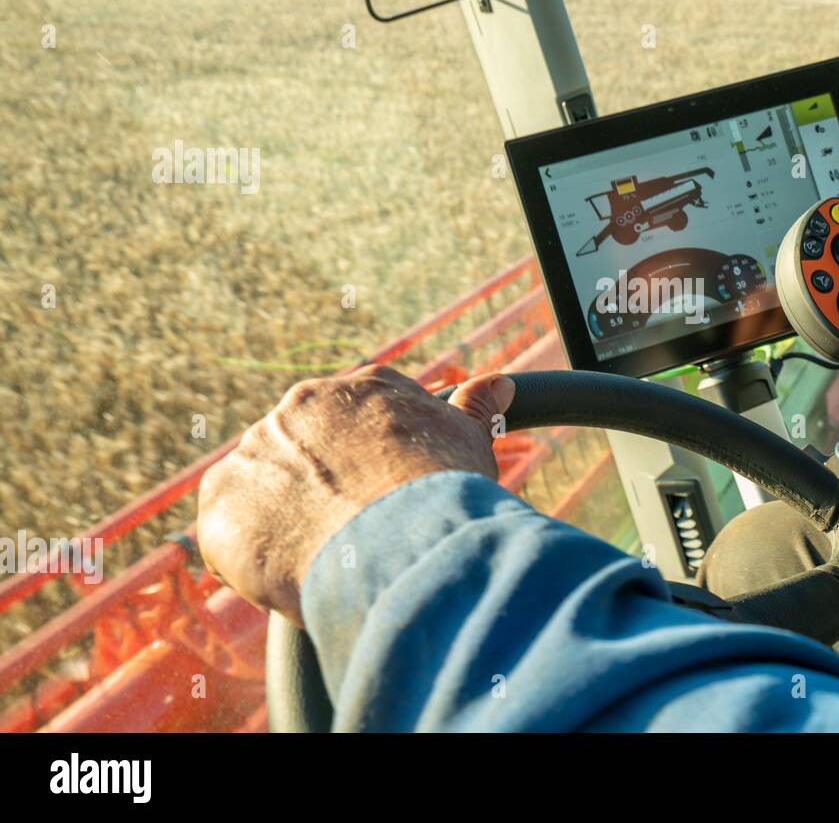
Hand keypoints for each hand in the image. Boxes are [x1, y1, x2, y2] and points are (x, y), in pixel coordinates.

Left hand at [197, 365, 514, 625]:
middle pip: (304, 456)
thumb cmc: (443, 490)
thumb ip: (475, 406)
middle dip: (323, 494)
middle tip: (357, 538)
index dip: (368, 470)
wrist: (400, 537)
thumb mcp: (468, 439)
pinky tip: (292, 576)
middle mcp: (300, 406)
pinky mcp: (220, 501)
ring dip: (286, 524)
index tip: (383, 501)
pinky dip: (251, 559)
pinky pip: (227, 534)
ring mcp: (255, 451)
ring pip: (263, 493)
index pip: (354, 426)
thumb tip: (498, 383)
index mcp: (361, 389)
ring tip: (328, 562)